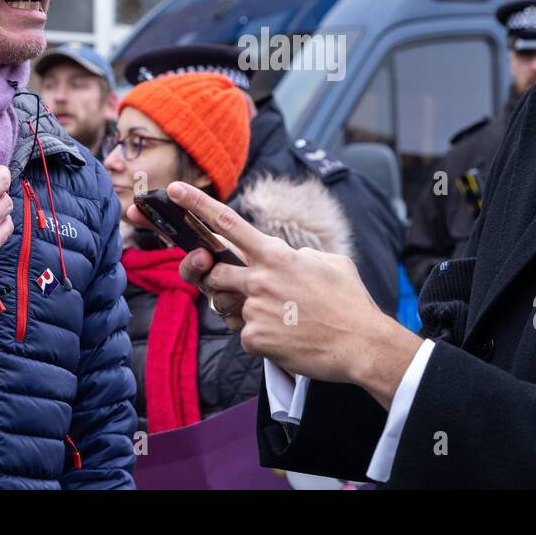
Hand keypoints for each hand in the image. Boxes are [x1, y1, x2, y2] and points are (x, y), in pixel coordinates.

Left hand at [160, 181, 422, 403]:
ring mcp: (254, 309)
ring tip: (282, 319)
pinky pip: (244, 335)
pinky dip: (263, 338)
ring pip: (229, 307)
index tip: (174, 190)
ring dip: (246, 312)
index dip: (196, 205)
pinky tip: (288, 339)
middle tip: (251, 293)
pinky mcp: (254, 338)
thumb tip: (288, 258)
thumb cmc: (350, 302)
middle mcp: (260, 279)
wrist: (361, 344)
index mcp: (277, 255)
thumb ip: (299, 255)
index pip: (227, 223)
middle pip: (215, 273)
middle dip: (221, 282)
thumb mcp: (331, 262)